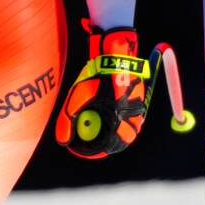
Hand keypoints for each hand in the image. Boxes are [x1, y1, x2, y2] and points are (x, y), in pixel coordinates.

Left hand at [55, 17, 146, 158]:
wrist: (114, 54)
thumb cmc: (96, 75)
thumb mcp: (77, 96)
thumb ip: (68, 120)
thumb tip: (63, 141)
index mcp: (119, 116)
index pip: (112, 145)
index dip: (99, 150)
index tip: (90, 150)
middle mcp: (132, 114)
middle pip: (124, 141)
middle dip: (110, 145)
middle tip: (97, 145)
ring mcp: (139, 107)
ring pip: (131, 130)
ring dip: (119, 134)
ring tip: (104, 131)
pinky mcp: (141, 100)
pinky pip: (135, 118)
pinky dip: (125, 122)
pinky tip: (115, 116)